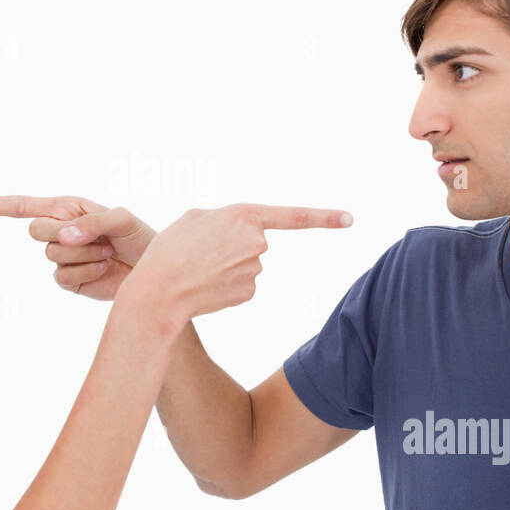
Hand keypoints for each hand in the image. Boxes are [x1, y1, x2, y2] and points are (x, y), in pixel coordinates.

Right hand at [0, 195, 156, 300]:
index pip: (22, 206)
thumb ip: (92, 222)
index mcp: (66, 209)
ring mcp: (61, 257)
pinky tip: (103, 268)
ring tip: (107, 252)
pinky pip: (63, 276)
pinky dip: (86, 272)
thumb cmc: (139, 237)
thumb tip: (62, 235)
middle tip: (97, 237)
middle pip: (36, 231)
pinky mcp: (69, 280)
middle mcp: (59, 231)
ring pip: (51, 256)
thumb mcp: (122, 220)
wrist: (152, 272)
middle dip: (64, 234)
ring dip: (84, 254)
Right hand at [122, 203, 352, 323]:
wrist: (159, 292)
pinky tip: (205, 285)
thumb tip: (237, 235)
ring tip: (197, 268)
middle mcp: (257, 242)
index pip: (294, 216)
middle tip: (199, 250)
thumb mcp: (193, 218)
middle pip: (254, 241)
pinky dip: (225, 285)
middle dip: (231, 245)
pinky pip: (241, 284)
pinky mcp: (249, 293)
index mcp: (245, 215)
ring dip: (225, 265)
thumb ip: (222, 219)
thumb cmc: (169, 250)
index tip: (350, 219)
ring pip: (246, 263)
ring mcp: (255, 270)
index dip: (324, 217)